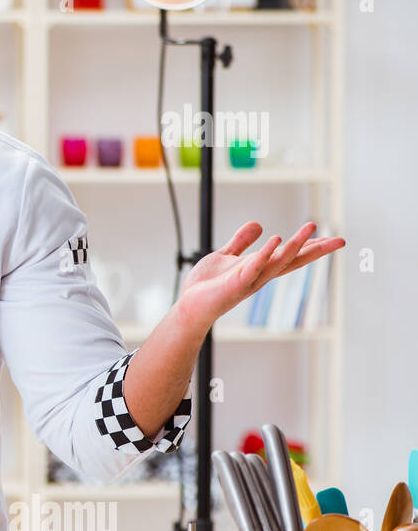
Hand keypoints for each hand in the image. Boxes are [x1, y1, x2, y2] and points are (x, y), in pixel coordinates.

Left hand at [176, 221, 344, 329]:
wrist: (189, 306)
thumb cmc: (207, 285)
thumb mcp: (226, 256)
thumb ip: (241, 242)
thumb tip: (258, 224)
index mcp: (260, 268)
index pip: (291, 256)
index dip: (310, 247)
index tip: (333, 239)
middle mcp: (260, 275)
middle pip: (293, 260)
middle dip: (316, 250)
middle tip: (341, 240)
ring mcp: (250, 280)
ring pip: (278, 261)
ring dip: (295, 244)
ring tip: (311, 226)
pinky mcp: (235, 283)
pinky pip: (253, 267)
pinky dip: (265, 254)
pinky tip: (276, 239)